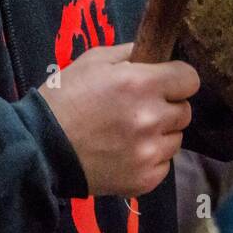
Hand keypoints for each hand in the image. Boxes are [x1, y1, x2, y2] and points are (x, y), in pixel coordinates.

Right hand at [39, 42, 199, 196]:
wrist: (41, 147)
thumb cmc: (65, 97)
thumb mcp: (93, 61)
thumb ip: (129, 53)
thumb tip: (154, 52)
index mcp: (141, 84)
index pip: (190, 79)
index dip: (177, 78)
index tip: (164, 82)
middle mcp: (152, 118)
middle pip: (185, 110)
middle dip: (167, 106)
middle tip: (140, 108)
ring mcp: (150, 152)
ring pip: (176, 138)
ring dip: (160, 133)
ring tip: (130, 132)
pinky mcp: (144, 179)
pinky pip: (163, 164)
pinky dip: (150, 158)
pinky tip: (126, 152)